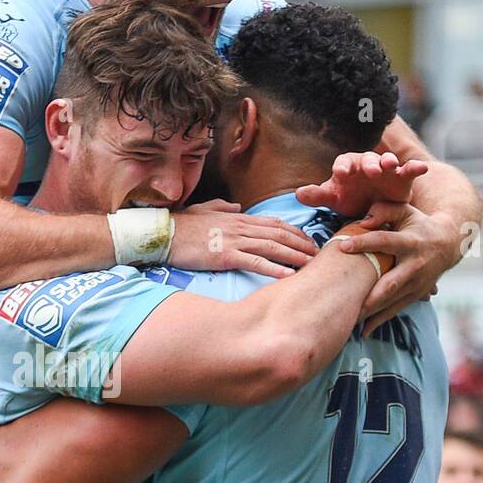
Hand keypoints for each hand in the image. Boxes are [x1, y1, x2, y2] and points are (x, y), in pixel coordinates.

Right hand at [171, 199, 317, 277]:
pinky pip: (256, 262)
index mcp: (237, 217)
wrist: (164, 233)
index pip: (274, 223)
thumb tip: (235, 206)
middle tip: (318, 256)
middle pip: (280, 234)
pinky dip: (274, 268)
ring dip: (295, 256)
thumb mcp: (204, 210)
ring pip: (273, 247)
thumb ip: (222, 207)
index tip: (308, 241)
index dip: (294, 232)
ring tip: (311, 266)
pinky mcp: (226, 256)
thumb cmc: (181, 225)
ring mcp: (234, 240)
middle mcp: (240, 226)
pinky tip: (288, 276)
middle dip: (302, 244)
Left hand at [297, 151, 428, 226]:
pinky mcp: (403, 178)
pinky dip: (416, 168)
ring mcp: (386, 170)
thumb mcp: (334, 199)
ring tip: (391, 165)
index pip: (343, 162)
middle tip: (371, 171)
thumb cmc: (350, 200)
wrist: (373, 209)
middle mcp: (367, 165)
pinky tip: (422, 168)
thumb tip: (297, 193)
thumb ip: (318, 196)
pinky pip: (410, 170)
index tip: (341, 173)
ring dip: (389, 162)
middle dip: (369, 164)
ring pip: (388, 162)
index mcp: (348, 167)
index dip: (343, 166)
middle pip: (367, 160)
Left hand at [335, 204, 457, 334]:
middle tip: (344, 302)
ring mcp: (416, 283)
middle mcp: (414, 265)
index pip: (384, 241)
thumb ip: (384, 210)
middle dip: (368, 295)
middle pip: (390, 283)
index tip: (342, 246)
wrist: (448, 243)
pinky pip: (396, 310)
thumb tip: (363, 223)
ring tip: (347, 320)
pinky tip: (362, 332)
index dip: (364, 243)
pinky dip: (379, 321)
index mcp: (410, 242)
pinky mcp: (415, 295)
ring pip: (391, 301)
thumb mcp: (405, 210)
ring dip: (370, 312)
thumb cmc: (417, 224)